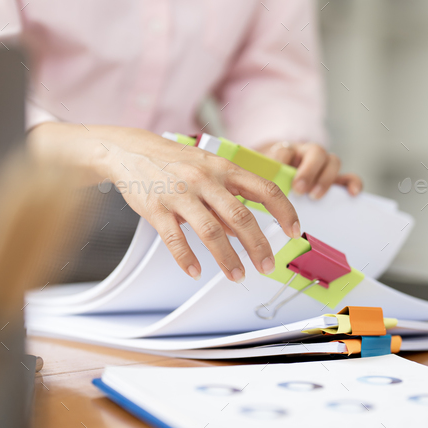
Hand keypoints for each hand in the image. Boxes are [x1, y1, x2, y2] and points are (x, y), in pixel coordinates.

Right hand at [103, 133, 300, 282]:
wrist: (132, 151)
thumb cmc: (176, 163)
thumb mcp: (209, 172)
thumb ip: (228, 201)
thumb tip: (245, 234)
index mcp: (225, 169)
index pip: (265, 189)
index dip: (284, 212)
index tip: (294, 232)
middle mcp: (206, 180)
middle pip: (241, 216)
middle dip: (258, 246)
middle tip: (266, 265)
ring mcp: (181, 194)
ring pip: (211, 231)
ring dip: (227, 258)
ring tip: (237, 275)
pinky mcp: (157, 208)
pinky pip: (175, 238)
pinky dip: (186, 258)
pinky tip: (195, 271)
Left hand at [258, 141, 362, 199]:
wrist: (280, 173)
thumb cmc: (270, 177)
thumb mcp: (261, 174)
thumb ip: (259, 178)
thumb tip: (251, 190)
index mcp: (286, 150)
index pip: (285, 150)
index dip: (282, 161)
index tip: (276, 176)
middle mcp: (307, 154)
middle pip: (315, 151)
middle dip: (308, 171)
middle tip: (299, 189)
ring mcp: (323, 165)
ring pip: (332, 160)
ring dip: (325, 178)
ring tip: (314, 196)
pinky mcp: (334, 178)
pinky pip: (348, 177)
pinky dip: (352, 183)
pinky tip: (352, 194)